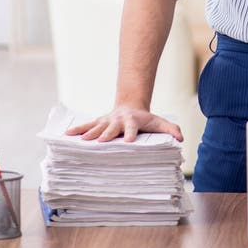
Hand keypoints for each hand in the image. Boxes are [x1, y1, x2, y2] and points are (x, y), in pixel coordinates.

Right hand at [65, 105, 183, 142]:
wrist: (131, 106)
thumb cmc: (146, 119)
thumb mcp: (159, 122)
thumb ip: (170, 129)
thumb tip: (181, 139)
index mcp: (132, 121)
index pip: (132, 128)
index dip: (131, 133)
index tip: (129, 141)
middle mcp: (118, 120)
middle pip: (112, 128)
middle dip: (106, 134)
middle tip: (99, 142)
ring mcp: (107, 120)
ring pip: (97, 126)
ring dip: (89, 133)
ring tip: (81, 140)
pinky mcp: (99, 122)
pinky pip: (86, 125)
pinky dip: (77, 129)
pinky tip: (66, 135)